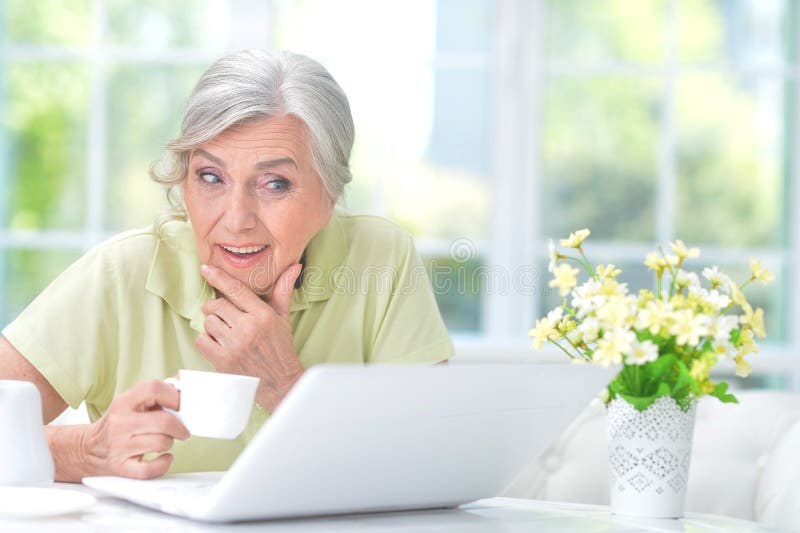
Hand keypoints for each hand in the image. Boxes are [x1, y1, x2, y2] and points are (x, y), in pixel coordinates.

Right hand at [83, 380, 189, 478]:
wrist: (88, 450)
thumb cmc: (119, 424)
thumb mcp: (131, 404)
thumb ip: (156, 394)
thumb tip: (182, 383)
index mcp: (122, 402)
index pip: (152, 389)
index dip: (173, 395)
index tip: (180, 404)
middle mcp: (119, 423)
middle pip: (163, 421)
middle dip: (179, 426)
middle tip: (182, 429)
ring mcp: (119, 447)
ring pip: (160, 443)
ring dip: (170, 442)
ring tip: (165, 441)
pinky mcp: (121, 468)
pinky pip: (150, 469)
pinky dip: (163, 464)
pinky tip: (164, 457)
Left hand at [197, 263, 304, 411]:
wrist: (280, 382)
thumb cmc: (280, 347)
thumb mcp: (283, 318)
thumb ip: (283, 291)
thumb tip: (294, 266)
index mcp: (263, 315)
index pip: (236, 290)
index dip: (218, 277)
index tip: (205, 268)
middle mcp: (248, 328)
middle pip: (217, 305)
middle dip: (214, 307)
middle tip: (220, 312)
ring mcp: (235, 345)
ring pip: (209, 322)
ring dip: (213, 325)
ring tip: (225, 332)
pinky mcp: (224, 361)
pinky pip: (202, 340)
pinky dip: (206, 340)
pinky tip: (218, 344)